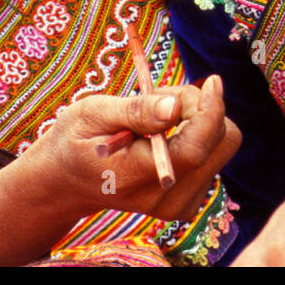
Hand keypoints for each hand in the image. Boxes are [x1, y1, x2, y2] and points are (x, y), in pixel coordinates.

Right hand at [12, 74, 240, 224]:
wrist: (65, 181)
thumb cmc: (76, 140)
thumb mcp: (93, 114)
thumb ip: (136, 112)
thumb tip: (175, 107)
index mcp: (137, 177)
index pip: (194, 149)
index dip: (210, 111)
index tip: (212, 80)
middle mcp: (165, 197)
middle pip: (219, 143)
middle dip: (198, 109)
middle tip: (159, 99)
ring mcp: (179, 204)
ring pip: (219, 146)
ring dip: (195, 120)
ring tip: (152, 119)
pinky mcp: (188, 200)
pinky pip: (212, 156)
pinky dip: (194, 135)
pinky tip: (162, 136)